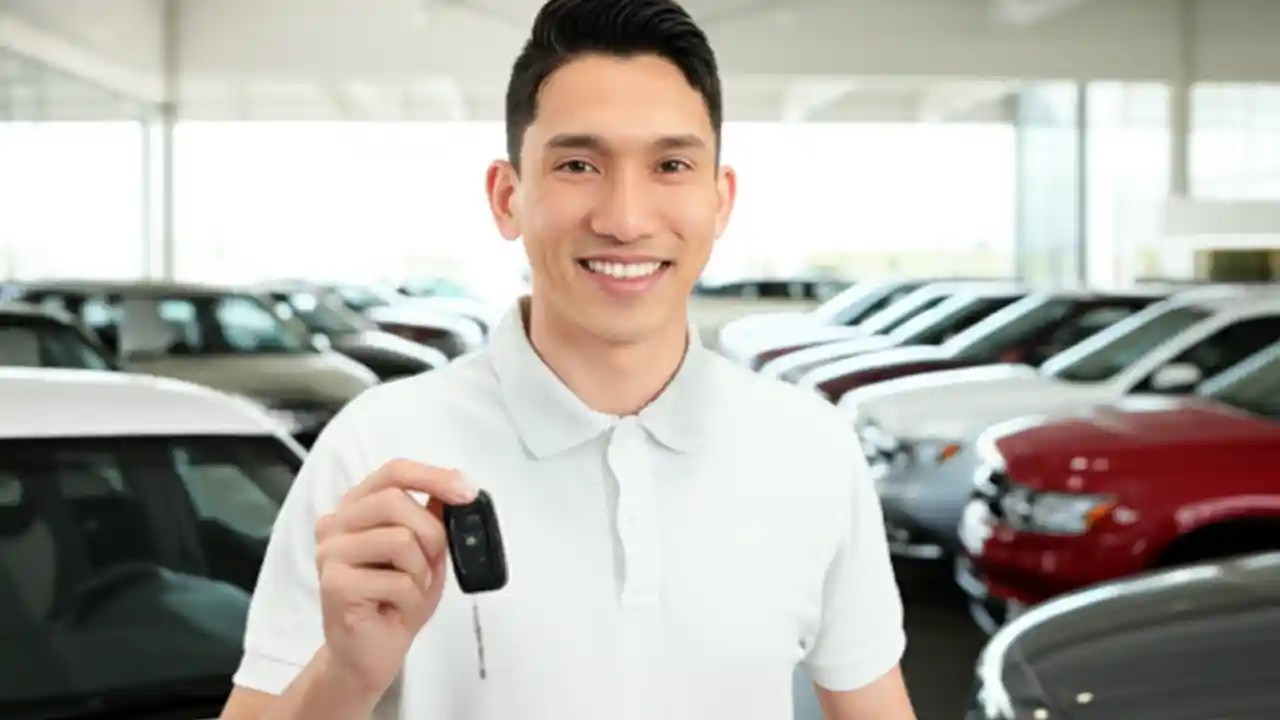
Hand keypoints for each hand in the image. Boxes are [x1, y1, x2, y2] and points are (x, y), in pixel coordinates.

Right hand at [313, 459, 475, 697]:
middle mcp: (336, 524)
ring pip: (400, 540)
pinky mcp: (335, 585)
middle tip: (431, 563)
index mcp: (357, 508)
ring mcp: (330, 554)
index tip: (466, 491)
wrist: (369, 655)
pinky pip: (397, 580)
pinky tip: (396, 610)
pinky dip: (412, 599)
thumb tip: (455, 489)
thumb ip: (434, 519)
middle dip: (431, 534)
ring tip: (408, 590)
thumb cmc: (396, 601)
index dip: (432, 476)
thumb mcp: (426, 554)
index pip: (393, 472)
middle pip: (395, 501)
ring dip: (421, 572)